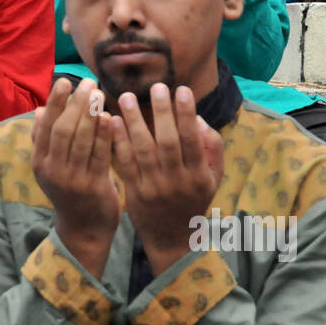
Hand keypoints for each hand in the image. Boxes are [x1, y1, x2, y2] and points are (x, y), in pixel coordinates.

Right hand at [31, 78, 120, 276]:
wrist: (84, 228)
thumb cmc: (69, 190)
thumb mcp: (51, 167)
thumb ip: (45, 140)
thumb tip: (40, 110)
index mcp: (40, 162)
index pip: (46, 126)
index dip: (56, 102)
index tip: (65, 80)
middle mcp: (53, 170)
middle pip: (63, 130)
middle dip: (76, 104)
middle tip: (89, 82)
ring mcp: (73, 180)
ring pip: (81, 141)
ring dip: (91, 114)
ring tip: (100, 94)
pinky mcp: (94, 187)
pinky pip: (99, 155)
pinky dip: (104, 135)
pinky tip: (110, 117)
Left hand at [109, 84, 224, 275]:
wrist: (172, 237)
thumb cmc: (194, 199)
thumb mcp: (213, 176)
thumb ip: (211, 146)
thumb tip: (198, 118)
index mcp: (199, 175)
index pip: (193, 140)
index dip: (187, 114)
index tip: (181, 89)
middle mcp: (177, 181)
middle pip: (168, 143)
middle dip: (162, 113)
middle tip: (156, 86)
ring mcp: (154, 187)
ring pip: (143, 151)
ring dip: (134, 122)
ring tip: (126, 97)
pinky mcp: (134, 192)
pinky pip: (125, 163)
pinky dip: (118, 142)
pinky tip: (112, 121)